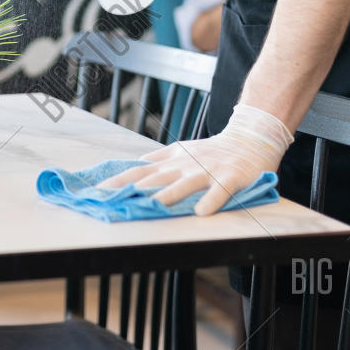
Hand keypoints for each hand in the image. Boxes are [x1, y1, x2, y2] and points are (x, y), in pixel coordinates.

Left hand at [97, 104, 293, 215]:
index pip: (140, 171)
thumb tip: (137, 162)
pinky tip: (202, 212)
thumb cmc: (214, 149)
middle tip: (116, 201)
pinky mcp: (231, 177)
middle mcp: (186, 165)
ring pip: (185, 183)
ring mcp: (208, 171)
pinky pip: (220, 190)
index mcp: (173, 161)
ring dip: (169, 195)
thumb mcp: (183, 149)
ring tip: (153, 206)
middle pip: (157, 178)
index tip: (98, 190)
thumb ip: (160, 157)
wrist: (251, 137)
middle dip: (136, 189)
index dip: (120, 180)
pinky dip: (211, 200)